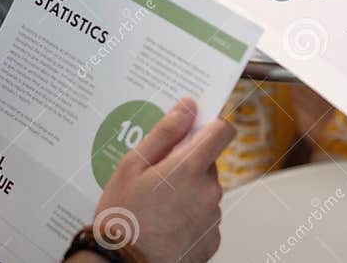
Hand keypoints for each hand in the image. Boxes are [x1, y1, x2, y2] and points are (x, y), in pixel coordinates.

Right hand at [91, 98, 233, 262]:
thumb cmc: (123, 217)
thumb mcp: (132, 166)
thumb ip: (165, 132)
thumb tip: (188, 106)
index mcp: (192, 167)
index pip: (223, 130)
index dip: (210, 126)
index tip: (195, 131)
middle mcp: (210, 190)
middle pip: (209, 164)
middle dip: (188, 166)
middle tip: (158, 181)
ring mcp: (213, 217)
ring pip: (206, 192)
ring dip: (189, 193)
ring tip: (157, 208)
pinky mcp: (212, 240)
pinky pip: (205, 218)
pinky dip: (191, 218)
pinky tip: (166, 226)